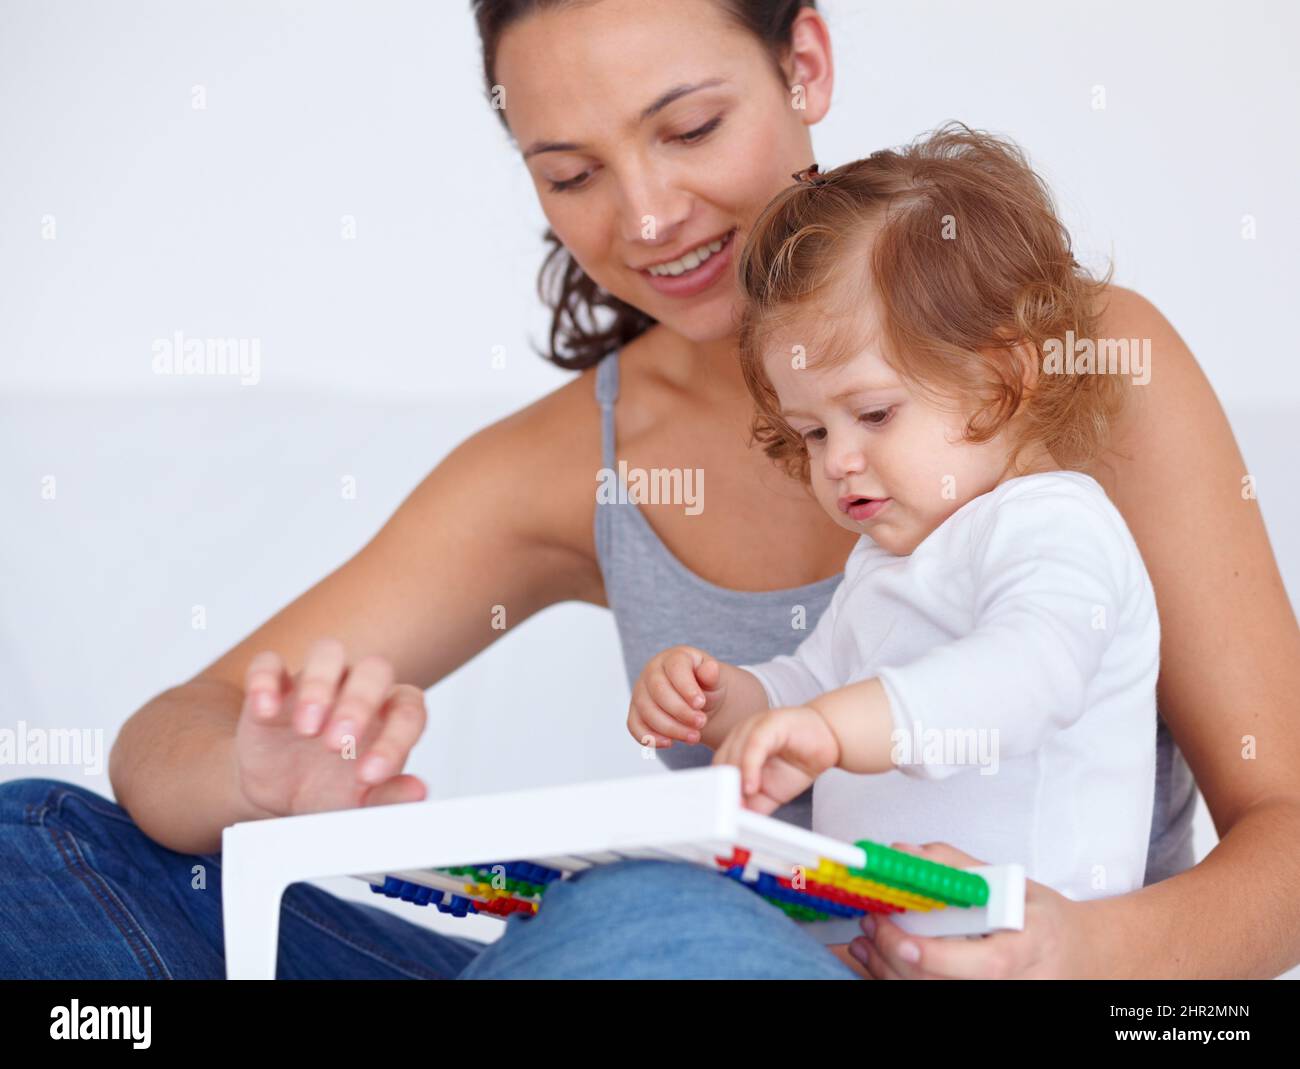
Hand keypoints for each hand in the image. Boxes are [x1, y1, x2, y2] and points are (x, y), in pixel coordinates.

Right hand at [235, 637, 429, 816]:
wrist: (279, 794)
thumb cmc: (329, 791)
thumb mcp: (358, 805)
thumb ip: (389, 798)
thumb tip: (417, 792)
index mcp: (389, 715)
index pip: (409, 710)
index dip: (395, 739)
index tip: (370, 775)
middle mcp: (359, 690)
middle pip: (375, 670)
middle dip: (359, 703)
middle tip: (336, 745)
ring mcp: (317, 683)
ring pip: (328, 652)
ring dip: (319, 685)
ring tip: (306, 729)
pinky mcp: (274, 685)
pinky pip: (269, 663)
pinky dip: (264, 680)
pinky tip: (264, 711)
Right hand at [628, 645, 726, 748]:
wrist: (697, 702)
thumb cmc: (705, 686)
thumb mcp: (714, 679)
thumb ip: (712, 675)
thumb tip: (711, 669)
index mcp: (673, 658)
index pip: (675, 668)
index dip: (686, 687)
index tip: (700, 704)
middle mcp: (652, 672)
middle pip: (659, 691)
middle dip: (681, 711)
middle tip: (702, 723)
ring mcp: (640, 692)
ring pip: (647, 711)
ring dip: (670, 728)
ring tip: (694, 737)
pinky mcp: (635, 712)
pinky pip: (635, 725)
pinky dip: (650, 737)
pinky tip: (670, 743)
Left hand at [712, 705, 838, 814]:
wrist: (829, 741)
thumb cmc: (799, 763)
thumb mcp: (773, 793)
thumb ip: (755, 806)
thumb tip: (737, 823)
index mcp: (737, 749)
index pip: (717, 769)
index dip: (717, 791)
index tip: (718, 813)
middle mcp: (741, 735)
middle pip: (721, 762)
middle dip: (722, 790)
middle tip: (725, 813)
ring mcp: (754, 726)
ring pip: (734, 754)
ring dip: (734, 782)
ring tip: (738, 805)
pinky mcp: (770, 723)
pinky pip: (754, 747)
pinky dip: (749, 768)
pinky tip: (751, 787)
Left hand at [848, 842, 1099, 978]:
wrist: (1074, 955)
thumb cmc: (1039, 919)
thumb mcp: (1008, 882)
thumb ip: (952, 866)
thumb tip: (903, 855)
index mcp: (1030, 943)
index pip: (986, 963)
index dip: (938, 956)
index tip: (900, 937)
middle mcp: (1018, 980)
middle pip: (948, 984)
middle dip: (897, 957)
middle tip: (871, 924)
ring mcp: (1001, 997)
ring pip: (933, 994)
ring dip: (889, 970)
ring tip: (865, 940)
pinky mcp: (981, 1002)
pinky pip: (932, 997)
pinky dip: (898, 979)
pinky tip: (879, 960)